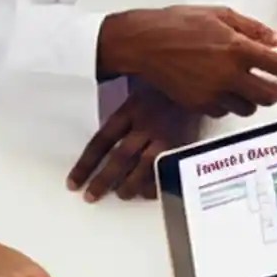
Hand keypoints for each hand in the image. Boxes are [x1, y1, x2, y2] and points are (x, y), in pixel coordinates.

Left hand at [67, 82, 200, 202]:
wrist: (201, 81)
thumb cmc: (165, 87)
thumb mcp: (137, 90)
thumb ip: (121, 113)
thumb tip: (101, 135)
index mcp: (131, 109)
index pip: (102, 141)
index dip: (86, 164)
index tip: (74, 182)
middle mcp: (147, 124)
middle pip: (120, 158)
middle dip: (103, 180)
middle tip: (91, 196)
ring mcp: (167, 136)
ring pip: (145, 167)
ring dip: (130, 185)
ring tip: (122, 194)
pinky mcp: (184, 145)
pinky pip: (168, 170)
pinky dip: (157, 184)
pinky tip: (148, 191)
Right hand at [97, 6, 276, 115]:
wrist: (141, 43)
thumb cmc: (177, 23)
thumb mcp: (220, 15)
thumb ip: (254, 29)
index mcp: (238, 47)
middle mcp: (229, 73)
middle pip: (271, 96)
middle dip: (274, 90)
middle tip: (266, 79)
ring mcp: (213, 93)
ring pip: (249, 107)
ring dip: (249, 96)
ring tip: (229, 77)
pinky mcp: (199, 106)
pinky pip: (225, 111)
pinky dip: (226, 102)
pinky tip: (210, 84)